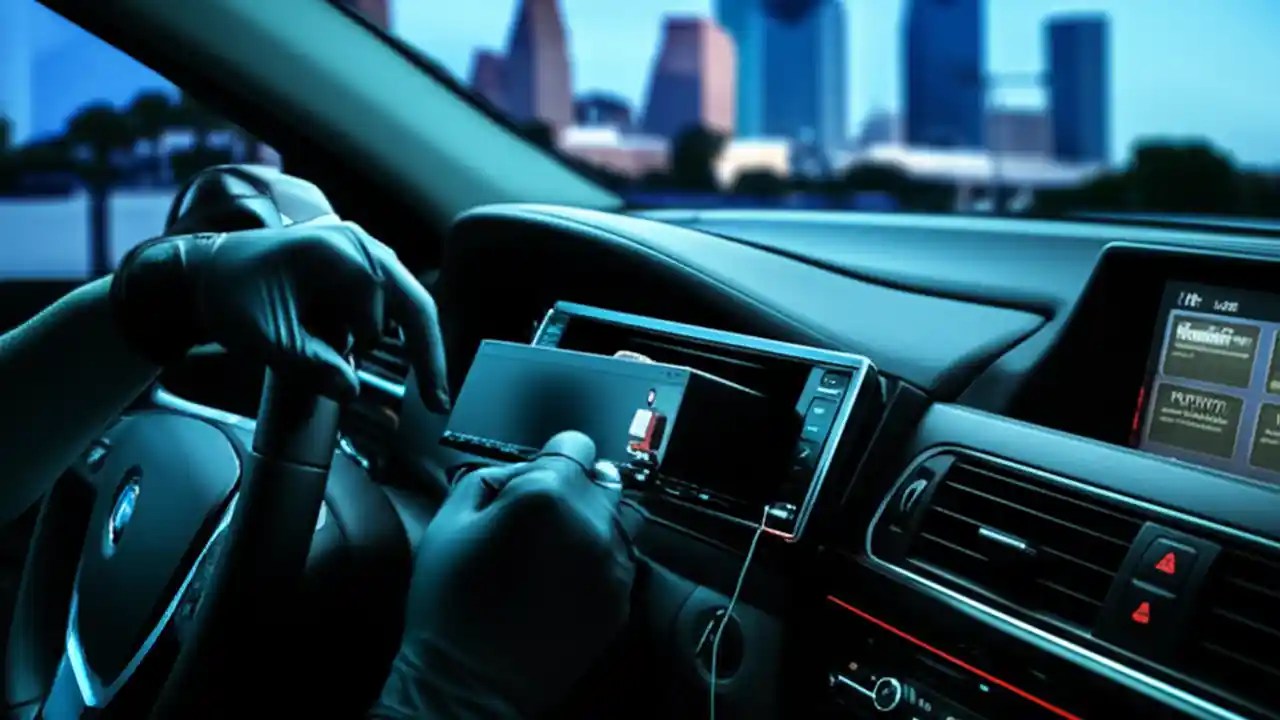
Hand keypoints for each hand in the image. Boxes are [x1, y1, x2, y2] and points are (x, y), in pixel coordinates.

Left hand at [111, 222, 450, 410]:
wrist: (207, 276)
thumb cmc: (229, 296)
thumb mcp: (263, 338)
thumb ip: (308, 364)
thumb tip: (350, 390)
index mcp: (335, 252)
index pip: (383, 307)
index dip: (390, 353)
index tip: (417, 396)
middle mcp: (357, 245)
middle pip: (413, 301)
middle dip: (427, 352)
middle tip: (439, 399)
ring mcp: (361, 254)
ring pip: (404, 305)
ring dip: (404, 343)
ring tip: (411, 381)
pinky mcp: (357, 270)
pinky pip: (391, 303)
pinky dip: (393, 334)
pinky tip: (394, 360)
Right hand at [372, 432, 636, 718]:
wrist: (471, 681)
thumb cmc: (450, 601)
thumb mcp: (451, 520)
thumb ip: (493, 477)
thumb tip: (522, 470)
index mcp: (548, 494)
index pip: (575, 445)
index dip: (551, 457)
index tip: (535, 479)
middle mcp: (593, 522)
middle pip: (601, 479)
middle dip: (573, 489)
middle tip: (540, 519)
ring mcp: (614, 563)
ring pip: (623, 516)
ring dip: (598, 519)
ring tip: (563, 543)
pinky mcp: (622, 598)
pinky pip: (622, 559)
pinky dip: (600, 558)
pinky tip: (566, 578)